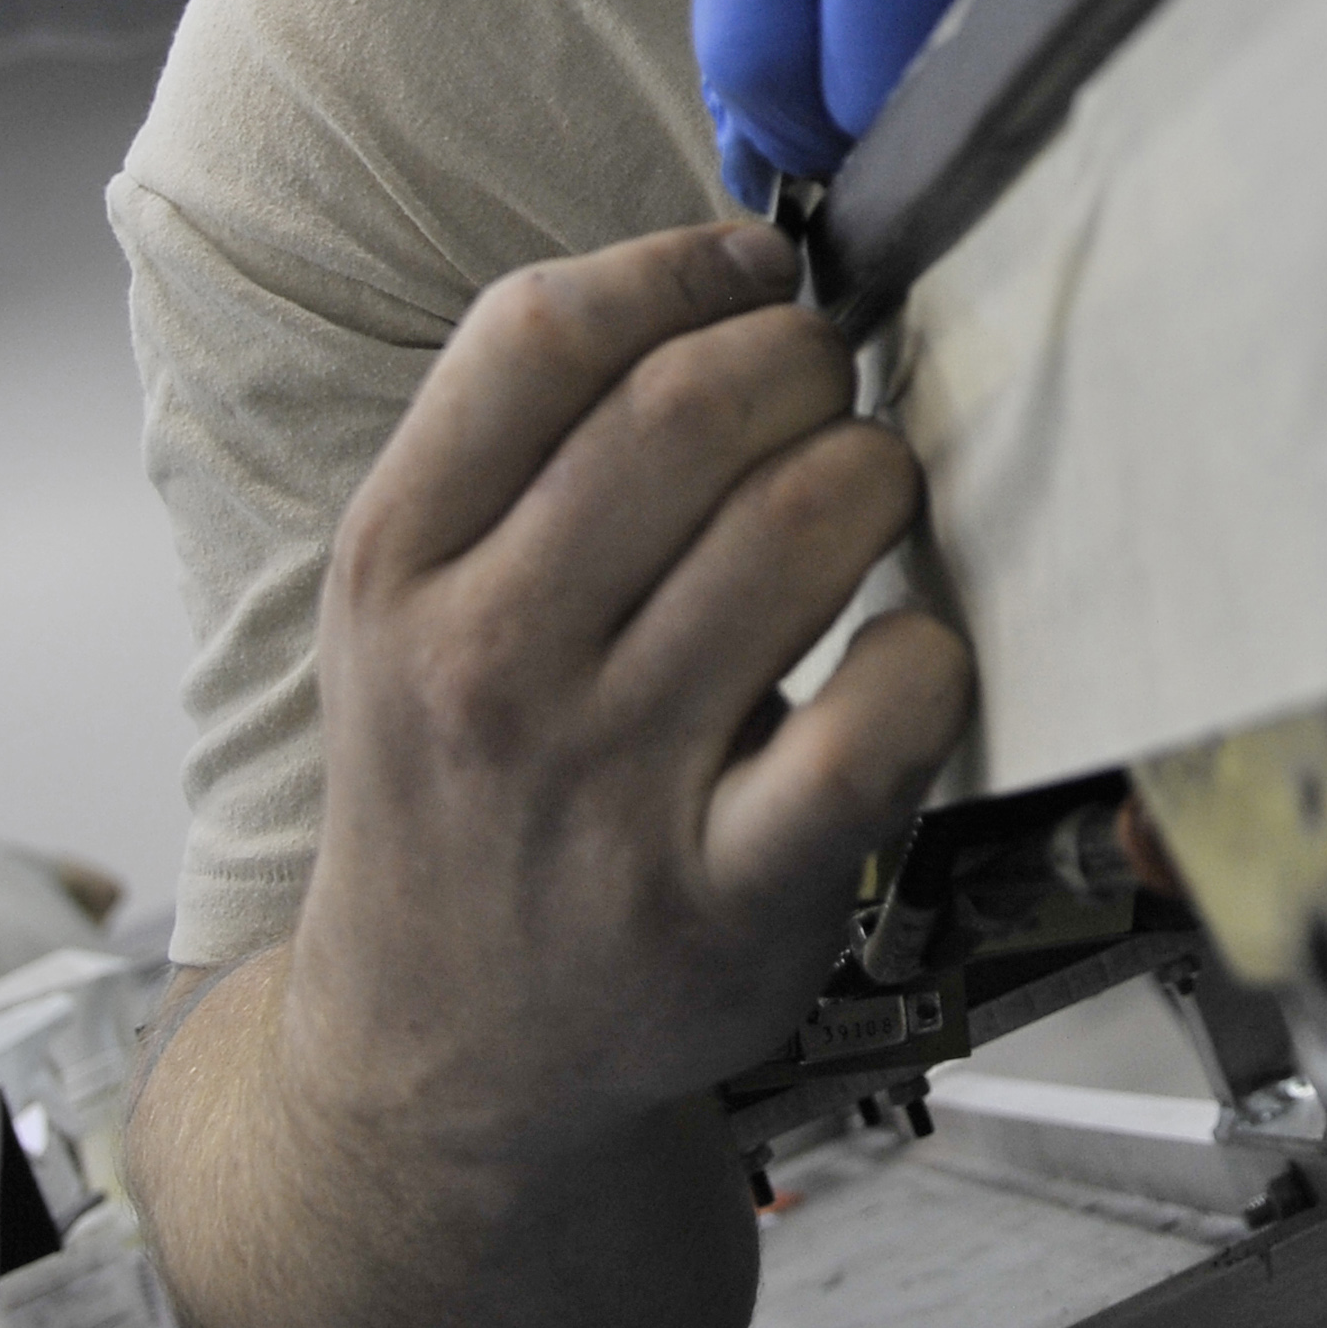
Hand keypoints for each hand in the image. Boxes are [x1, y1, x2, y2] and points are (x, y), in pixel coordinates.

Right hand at [280, 222, 972, 1166]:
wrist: (440, 1059)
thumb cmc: (462, 789)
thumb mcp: (409, 608)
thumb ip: (528, 448)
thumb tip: (725, 277)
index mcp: (397, 566)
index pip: (541, 334)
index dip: (684, 268)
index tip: (759, 270)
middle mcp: (485, 666)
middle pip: (691, 409)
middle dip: (805, 359)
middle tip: (833, 388)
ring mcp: (604, 786)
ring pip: (799, 527)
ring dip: (879, 474)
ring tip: (871, 498)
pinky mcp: (725, 896)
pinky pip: (875, 719)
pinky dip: (929, 653)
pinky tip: (912, 648)